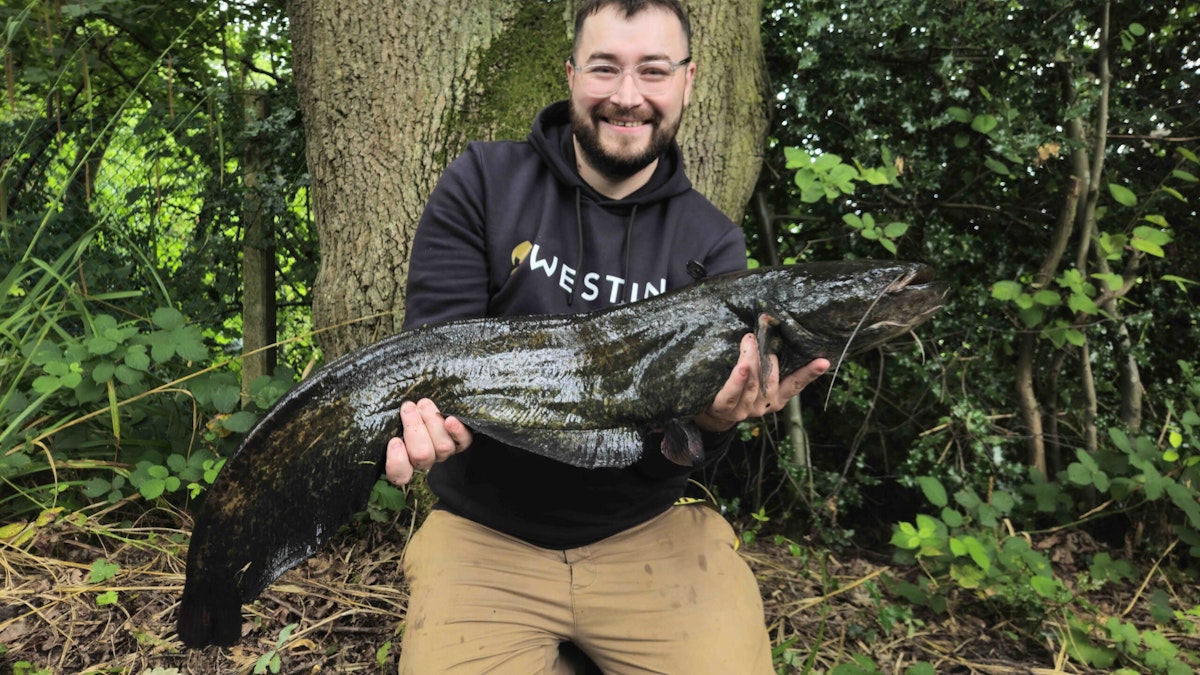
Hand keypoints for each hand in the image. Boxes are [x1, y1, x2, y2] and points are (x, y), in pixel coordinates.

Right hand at [384, 398, 472, 485]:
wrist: (421, 406)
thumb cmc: (397, 413)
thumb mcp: (385, 419)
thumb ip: (382, 423)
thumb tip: (369, 414)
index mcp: (401, 461)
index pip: (399, 475)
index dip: (397, 461)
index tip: (394, 440)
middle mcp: (424, 461)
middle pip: (422, 455)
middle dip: (414, 429)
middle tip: (407, 407)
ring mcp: (442, 453)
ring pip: (442, 447)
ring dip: (432, 422)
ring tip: (423, 404)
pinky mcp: (460, 442)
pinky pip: (464, 442)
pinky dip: (458, 431)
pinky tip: (450, 419)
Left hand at [694, 333, 829, 431]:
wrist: (710, 410)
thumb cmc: (737, 385)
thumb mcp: (756, 375)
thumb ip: (767, 362)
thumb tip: (773, 331)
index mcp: (777, 398)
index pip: (796, 384)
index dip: (810, 373)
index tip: (824, 361)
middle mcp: (764, 406)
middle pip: (771, 381)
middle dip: (769, 358)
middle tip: (763, 337)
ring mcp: (745, 410)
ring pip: (753, 384)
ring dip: (751, 359)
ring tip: (749, 340)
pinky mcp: (725, 409)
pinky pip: (732, 394)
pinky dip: (738, 379)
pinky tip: (742, 367)